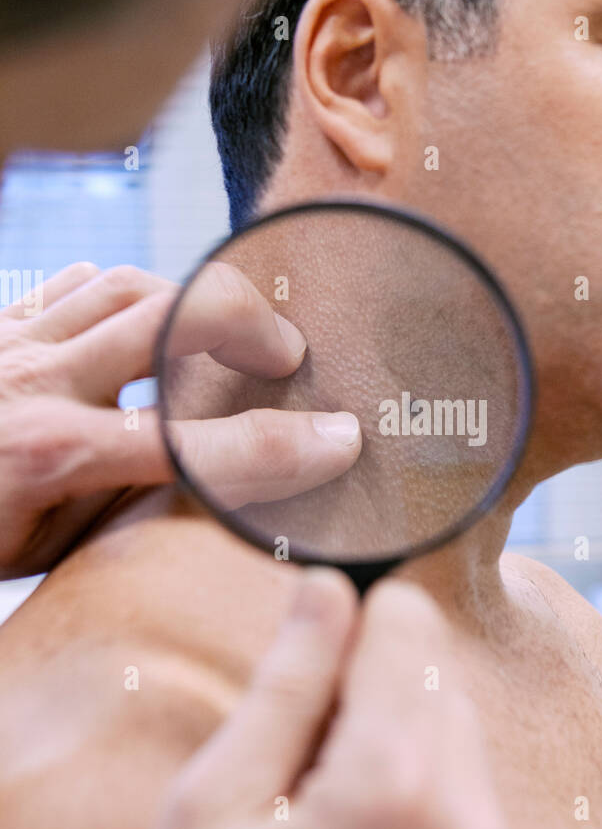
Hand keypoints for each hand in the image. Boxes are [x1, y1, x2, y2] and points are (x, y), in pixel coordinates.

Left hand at [0, 262, 360, 576]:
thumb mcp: (38, 550)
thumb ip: (118, 506)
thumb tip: (198, 478)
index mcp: (49, 455)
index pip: (198, 449)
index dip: (283, 448)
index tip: (342, 441)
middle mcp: (35, 383)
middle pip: (172, 317)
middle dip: (249, 328)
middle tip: (285, 358)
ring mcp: (11, 340)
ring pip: (129, 282)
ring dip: (192, 300)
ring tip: (224, 332)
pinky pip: (74, 279)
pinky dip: (123, 292)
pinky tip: (144, 320)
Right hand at [110, 569, 522, 828]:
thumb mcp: (210, 812)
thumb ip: (286, 684)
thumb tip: (328, 588)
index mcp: (396, 783)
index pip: (411, 626)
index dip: (354, 626)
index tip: (314, 668)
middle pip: (442, 690)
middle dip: (376, 703)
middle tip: (301, 776)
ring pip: (464, 763)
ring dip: (407, 769)